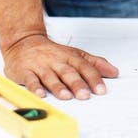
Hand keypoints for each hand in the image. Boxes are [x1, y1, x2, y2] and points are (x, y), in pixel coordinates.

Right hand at [3, 34, 118, 100]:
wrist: (24, 41)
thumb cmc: (52, 52)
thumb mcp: (75, 54)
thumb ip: (94, 63)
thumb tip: (114, 72)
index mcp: (69, 57)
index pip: (84, 67)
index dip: (93, 78)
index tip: (101, 89)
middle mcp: (56, 61)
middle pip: (68, 72)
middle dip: (77, 84)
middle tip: (85, 95)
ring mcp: (41, 66)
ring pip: (50, 77)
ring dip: (58, 87)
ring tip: (66, 96)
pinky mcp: (25, 71)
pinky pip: (30, 79)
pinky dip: (35, 88)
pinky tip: (40, 95)